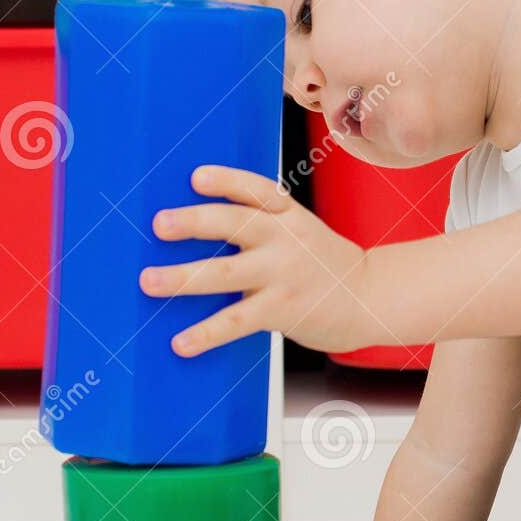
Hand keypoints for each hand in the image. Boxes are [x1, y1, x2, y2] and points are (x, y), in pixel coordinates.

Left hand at [141, 166, 377, 354]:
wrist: (371, 298)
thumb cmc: (323, 265)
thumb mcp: (300, 231)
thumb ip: (261, 225)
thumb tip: (195, 225)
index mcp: (287, 215)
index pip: (257, 190)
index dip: (227, 180)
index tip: (196, 177)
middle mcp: (284, 240)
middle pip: (235, 224)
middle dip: (195, 222)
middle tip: (160, 224)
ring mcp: (283, 275)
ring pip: (226, 274)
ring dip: (183, 278)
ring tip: (149, 281)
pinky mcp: (281, 310)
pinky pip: (236, 321)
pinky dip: (206, 333)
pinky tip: (181, 342)